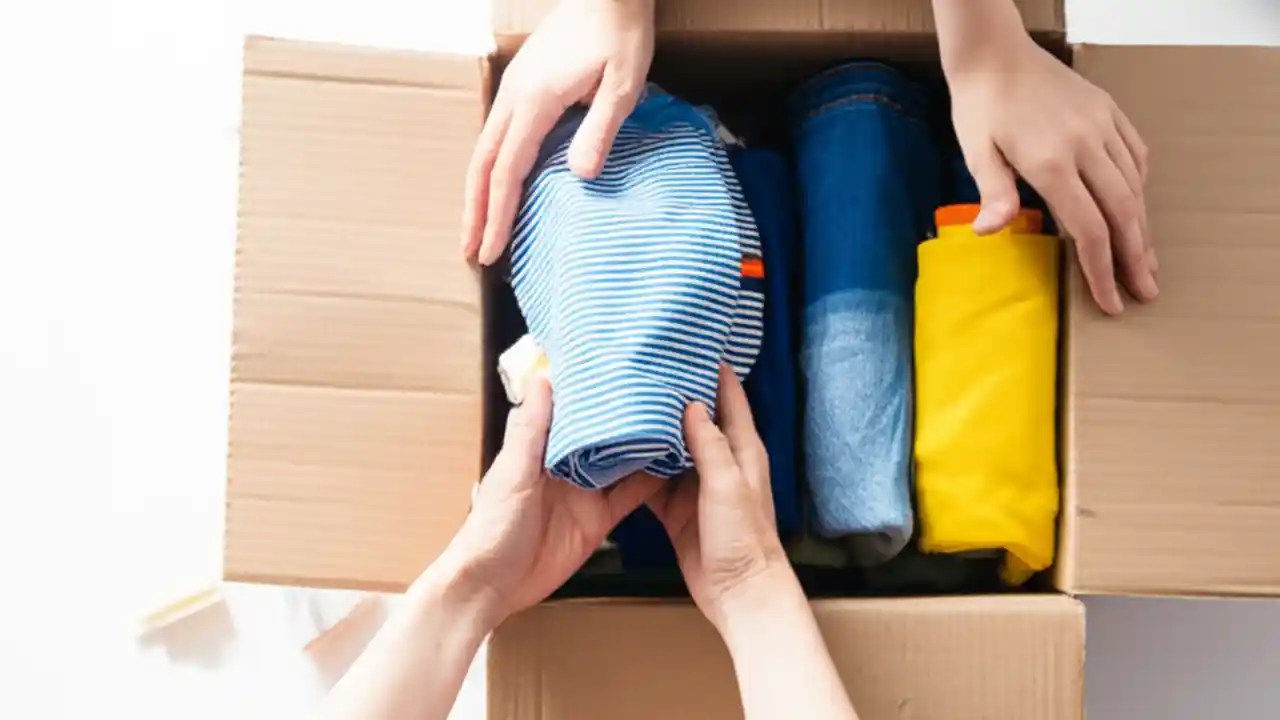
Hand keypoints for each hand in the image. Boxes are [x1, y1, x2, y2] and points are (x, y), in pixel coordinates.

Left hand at [440, 376, 661, 625]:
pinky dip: (651, 482)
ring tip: (678, 418)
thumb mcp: (512, 474)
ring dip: (645, 444)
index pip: (571, 408)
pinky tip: (675, 465)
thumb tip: (543, 378)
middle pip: (602, 433)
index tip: (619, 360)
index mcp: (540, 446)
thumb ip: (530, 430)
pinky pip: (629, 496)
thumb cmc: (491, 528)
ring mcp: (585, 492)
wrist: (493, 587)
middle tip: (663, 385)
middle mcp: (566, 464)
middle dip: (627, 413)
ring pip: (622, 461)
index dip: (592, 387)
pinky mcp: (599, 519)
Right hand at [461, 0, 654, 265]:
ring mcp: (514, 90)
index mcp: (536, 102)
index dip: (498, 214)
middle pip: (483, 164)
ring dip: (478, 190)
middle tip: (471, 251)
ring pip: (484, 148)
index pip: (509, 170)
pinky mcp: (522, 86)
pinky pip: (496, 135)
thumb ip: (601, 128)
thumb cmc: (619, 34)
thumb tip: (581, 176)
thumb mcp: (623, 83)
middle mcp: (515, 98)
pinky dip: (490, 168)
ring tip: (476, 226)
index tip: (491, 250)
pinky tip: (497, 184)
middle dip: (475, 211)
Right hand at [646, 365, 792, 631]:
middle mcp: (719, 462)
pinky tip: (614, 453)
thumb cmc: (744, 538)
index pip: (729, 398)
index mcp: (742, 450)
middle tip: (642, 369)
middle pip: (694, 418)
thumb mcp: (728, 485)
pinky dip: (636, 467)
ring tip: (621, 402)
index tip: (689, 344)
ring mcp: (696, 485)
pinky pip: (652, 480)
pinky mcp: (676, 508)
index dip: (712, 371)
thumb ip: (710, 444)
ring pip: (669, 447)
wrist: (739, 593)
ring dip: (650, 430)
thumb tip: (691, 404)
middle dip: (671, 395)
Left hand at [944, 29, 1156, 314]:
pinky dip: (1139, 185)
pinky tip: (1137, 208)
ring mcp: (1102, 125)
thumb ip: (993, 192)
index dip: (1101, 269)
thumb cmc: (980, 106)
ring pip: (1134, 185)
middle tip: (1146, 292)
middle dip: (1135, 257)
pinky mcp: (1108, 111)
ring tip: (1146, 260)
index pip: (1088, 227)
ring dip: (1142, 227)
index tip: (1111, 301)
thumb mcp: (976, 151)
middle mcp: (1085, 144)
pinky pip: (1136, 154)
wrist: (995, 53)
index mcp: (1050, 162)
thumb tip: (989, 233)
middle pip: (1122, 212)